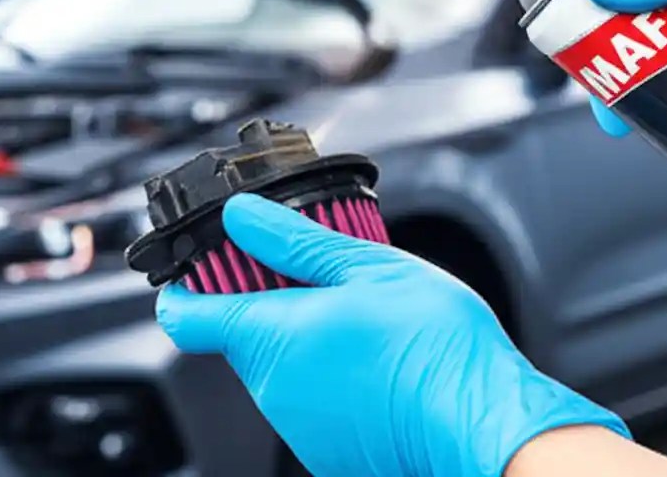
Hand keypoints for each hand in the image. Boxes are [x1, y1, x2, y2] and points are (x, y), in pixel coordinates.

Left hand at [155, 194, 627, 476]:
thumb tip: (240, 216)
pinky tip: (379, 358)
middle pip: (244, 334)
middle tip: (322, 274)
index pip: (186, 315)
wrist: (482, 426)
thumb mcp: (365, 268)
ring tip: (365, 316)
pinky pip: (315, 400)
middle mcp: (272, 389)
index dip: (185, 285)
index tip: (197, 266)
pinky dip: (334, 375)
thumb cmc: (433, 348)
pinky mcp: (329, 449)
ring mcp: (300, 426)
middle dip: (272, 300)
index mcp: (269, 337)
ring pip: (284, 367)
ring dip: (309, 337)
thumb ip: (292, 242)